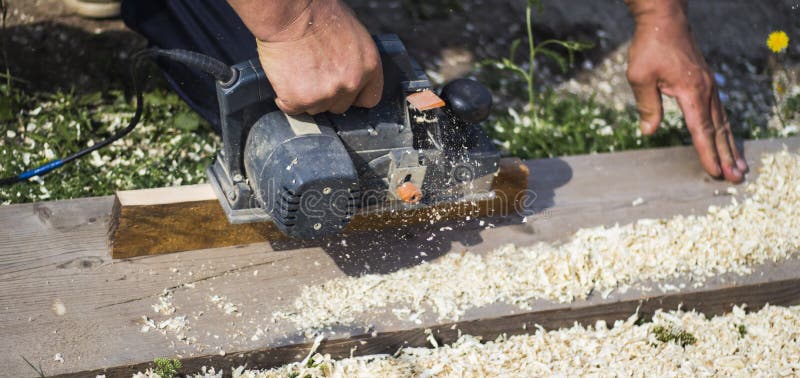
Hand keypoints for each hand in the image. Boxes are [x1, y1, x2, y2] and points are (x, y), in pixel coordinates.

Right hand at [230, 0, 382, 114]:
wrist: (290, 12)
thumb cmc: (318, 13)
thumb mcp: (354, 34)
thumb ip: (356, 60)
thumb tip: (351, 71)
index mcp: (369, 66)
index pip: (369, 98)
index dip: (354, 96)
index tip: (343, 93)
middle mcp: (352, 82)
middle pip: (340, 106)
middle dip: (328, 96)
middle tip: (314, 76)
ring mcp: (327, 93)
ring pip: (316, 109)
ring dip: (306, 97)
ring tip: (298, 73)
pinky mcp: (301, 99)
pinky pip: (292, 109)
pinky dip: (285, 99)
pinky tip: (285, 81)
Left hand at [625, 0, 746, 182]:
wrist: (664, 20)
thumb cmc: (649, 47)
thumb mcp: (640, 77)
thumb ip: (647, 105)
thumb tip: (648, 131)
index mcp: (692, 92)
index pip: (702, 129)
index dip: (708, 152)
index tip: (715, 172)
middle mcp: (706, 90)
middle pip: (719, 129)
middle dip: (727, 155)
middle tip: (736, 178)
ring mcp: (708, 85)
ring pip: (722, 120)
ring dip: (730, 144)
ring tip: (739, 165)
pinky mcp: (704, 82)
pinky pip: (718, 110)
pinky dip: (724, 127)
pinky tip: (726, 138)